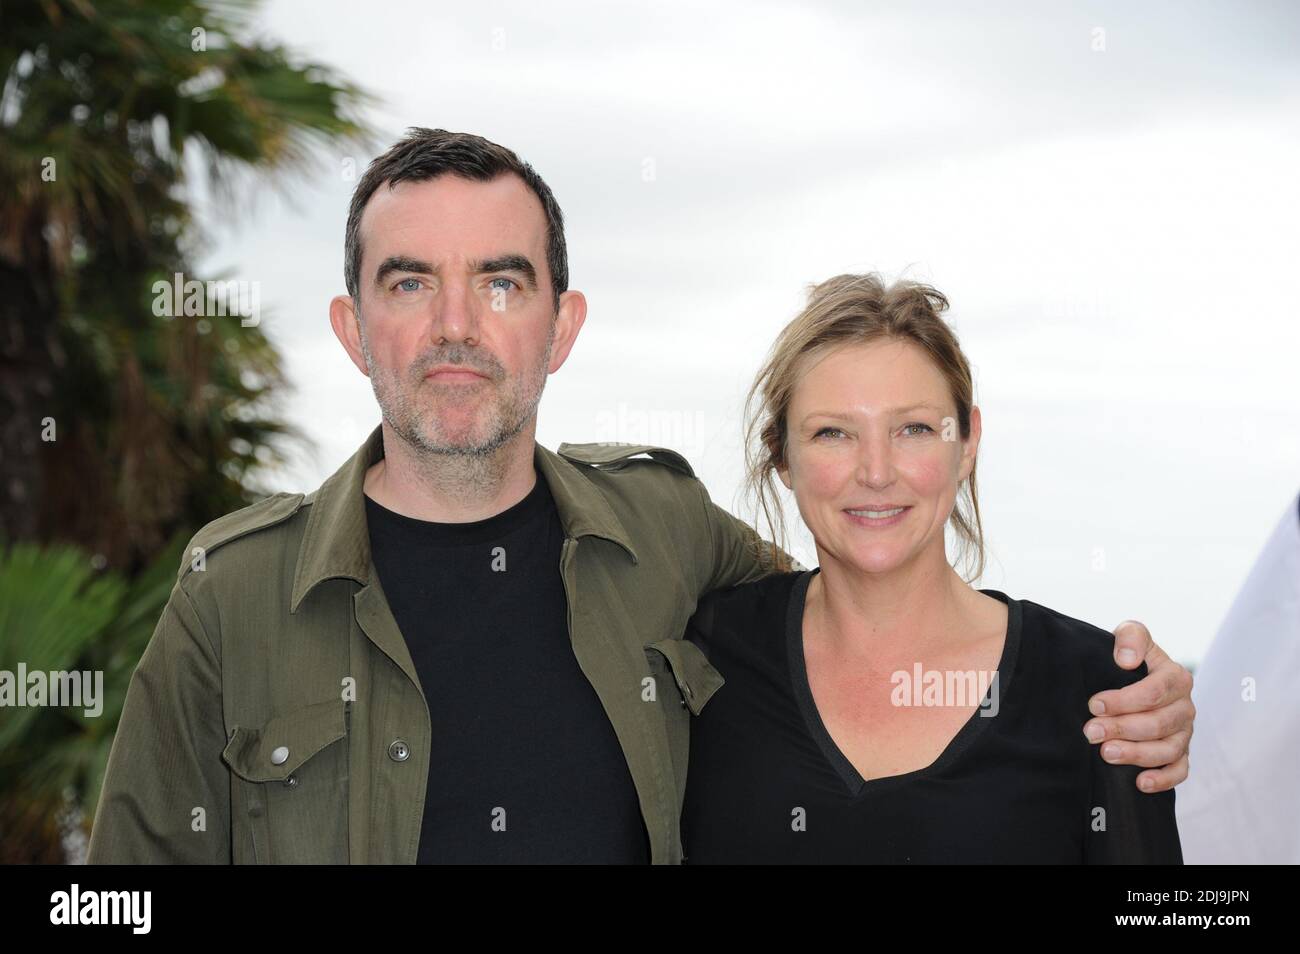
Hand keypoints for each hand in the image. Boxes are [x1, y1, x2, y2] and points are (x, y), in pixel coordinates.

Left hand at [1082, 619, 1193, 793]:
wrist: (1133, 677)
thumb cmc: (1129, 656)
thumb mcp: (1130, 635)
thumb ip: (1131, 637)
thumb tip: (1127, 659)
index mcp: (1176, 677)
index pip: (1154, 692)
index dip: (1124, 700)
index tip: (1094, 704)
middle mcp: (1185, 706)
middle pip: (1159, 723)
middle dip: (1122, 729)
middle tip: (1091, 732)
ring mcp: (1185, 732)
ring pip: (1168, 749)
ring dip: (1137, 754)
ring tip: (1107, 754)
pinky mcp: (1180, 753)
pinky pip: (1180, 771)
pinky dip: (1163, 779)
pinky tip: (1140, 782)